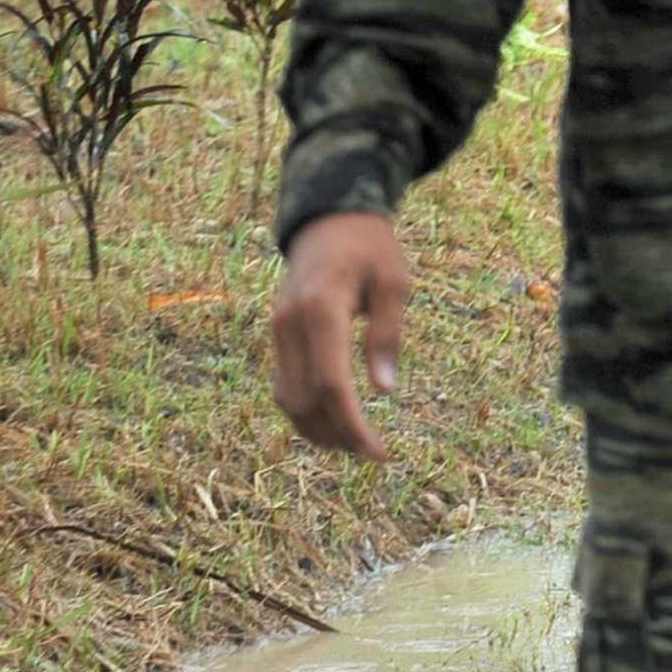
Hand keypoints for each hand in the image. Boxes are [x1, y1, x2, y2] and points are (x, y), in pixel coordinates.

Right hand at [271, 211, 411, 460]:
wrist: (328, 219)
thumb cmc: (370, 247)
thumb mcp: (394, 283)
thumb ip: (387, 336)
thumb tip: (384, 392)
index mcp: (320, 310)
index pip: (330, 385)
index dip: (352, 425)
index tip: (379, 451)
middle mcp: (289, 325)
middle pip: (306, 401)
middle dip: (338, 435)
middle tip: (374, 453)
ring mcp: (277, 332)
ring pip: (288, 399)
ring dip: (318, 430)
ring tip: (355, 446)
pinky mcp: (277, 336)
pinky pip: (285, 385)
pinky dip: (305, 411)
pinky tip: (332, 423)